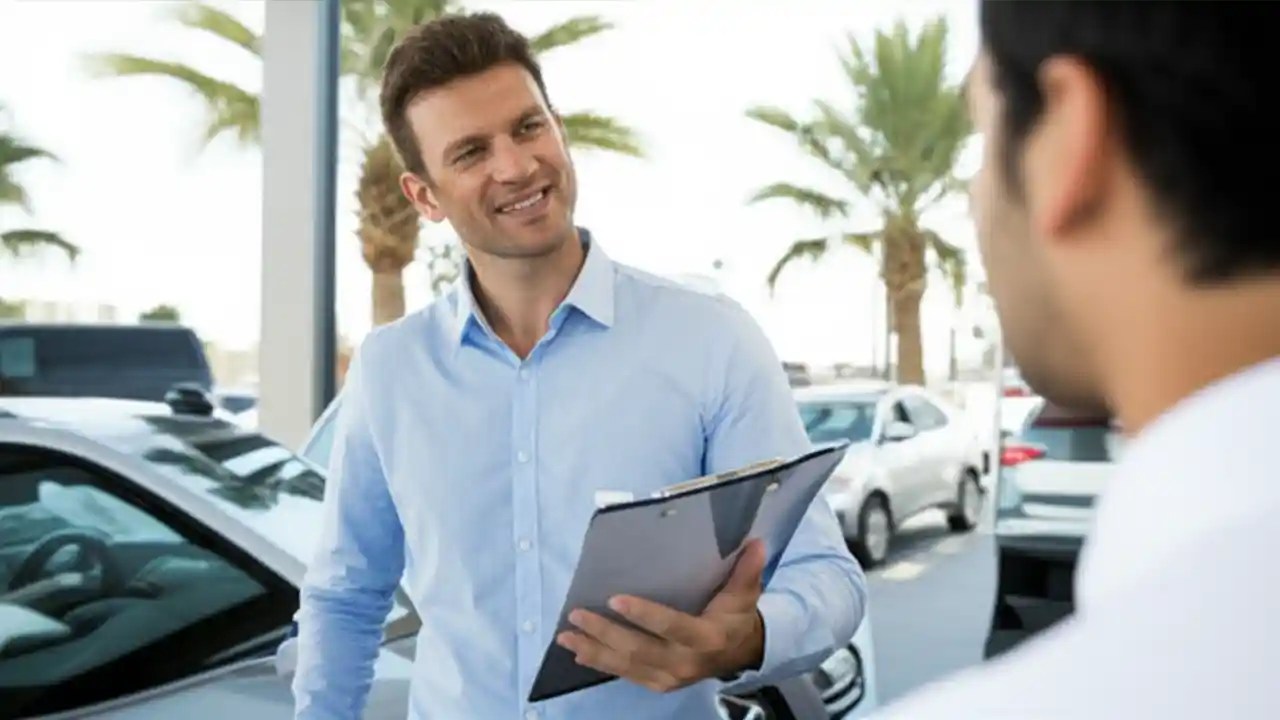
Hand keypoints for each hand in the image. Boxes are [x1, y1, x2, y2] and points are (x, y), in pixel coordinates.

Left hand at [556, 539, 766, 693]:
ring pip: (627, 665)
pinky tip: (579, 651)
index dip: (644, 615)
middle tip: (577, 614)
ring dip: (594, 649)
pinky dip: (601, 663)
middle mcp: (685, 663)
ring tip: (566, 635)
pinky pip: (626, 674)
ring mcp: (670, 678)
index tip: (615, 598)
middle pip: (639, 649)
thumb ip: (747, 570)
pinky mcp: (658, 684)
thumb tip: (756, 542)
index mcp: (706, 638)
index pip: (671, 627)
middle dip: (605, 632)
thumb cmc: (737, 616)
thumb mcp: (745, 594)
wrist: (740, 653)